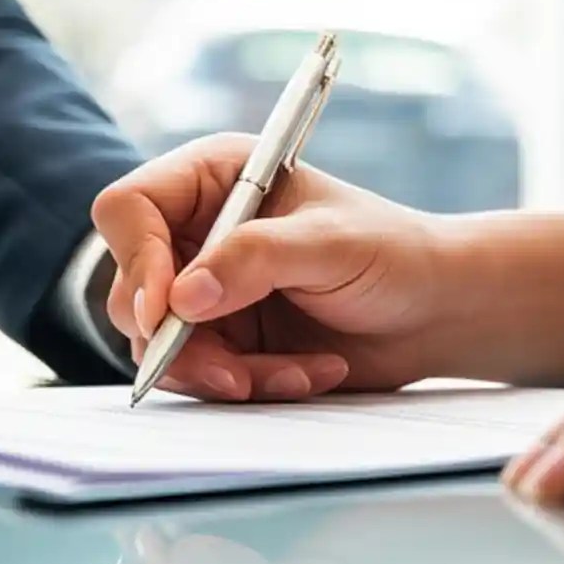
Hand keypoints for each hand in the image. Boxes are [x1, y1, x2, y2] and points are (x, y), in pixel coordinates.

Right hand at [91, 133, 451, 400]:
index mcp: (213, 179)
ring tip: (292, 374)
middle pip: (132, 288)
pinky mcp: (220, 340)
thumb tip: (182, 298)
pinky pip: (199, 374)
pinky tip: (306, 374)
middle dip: (179, 340)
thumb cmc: (392, 253)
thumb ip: (254, 259)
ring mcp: (204, 290)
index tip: (166, 309)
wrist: (434, 311)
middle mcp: (196, 232)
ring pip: (160, 344)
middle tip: (232, 372)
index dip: (136, 259)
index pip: (130, 209)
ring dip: (221, 372)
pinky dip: (248, 384)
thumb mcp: (328, 245)